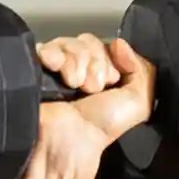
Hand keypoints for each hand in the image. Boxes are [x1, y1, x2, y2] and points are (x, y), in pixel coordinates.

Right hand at [36, 35, 154, 149]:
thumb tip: (119, 44)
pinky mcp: (36, 67)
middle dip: (96, 64)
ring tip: (75, 86)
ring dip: (77, 64)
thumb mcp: (138, 102)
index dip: (111, 61)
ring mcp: (56, 66)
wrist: (71, 137)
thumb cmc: (102, 125)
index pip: (108, 45)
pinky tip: (56, 69)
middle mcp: (80, 68)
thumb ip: (143, 70)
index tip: (109, 82)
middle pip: (88, 41)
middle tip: (92, 88)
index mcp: (103, 74)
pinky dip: (54, 55)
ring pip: (69, 42)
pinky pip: (46, 46)